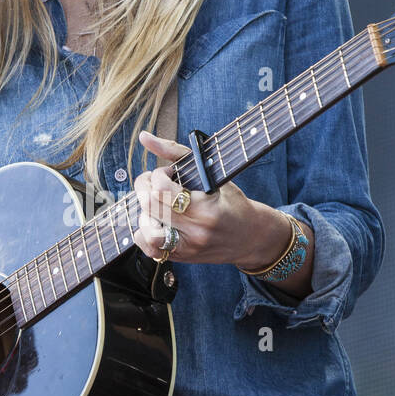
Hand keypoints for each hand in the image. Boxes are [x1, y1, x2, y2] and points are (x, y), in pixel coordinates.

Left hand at [131, 130, 286, 267]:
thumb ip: (176, 152)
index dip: (157, 175)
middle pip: (149, 207)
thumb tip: (144, 137)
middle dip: (144, 188)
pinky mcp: (181, 258)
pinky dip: (144, 232)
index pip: (161, 189)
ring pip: (145, 231)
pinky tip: (154, 221)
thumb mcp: (212, 173)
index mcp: (205, 209)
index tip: (167, 173)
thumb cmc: (233, 202)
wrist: (251, 237)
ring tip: (156, 203)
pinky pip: (149, 249)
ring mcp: (187, 248)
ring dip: (143, 212)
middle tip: (154, 183)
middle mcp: (195, 232)